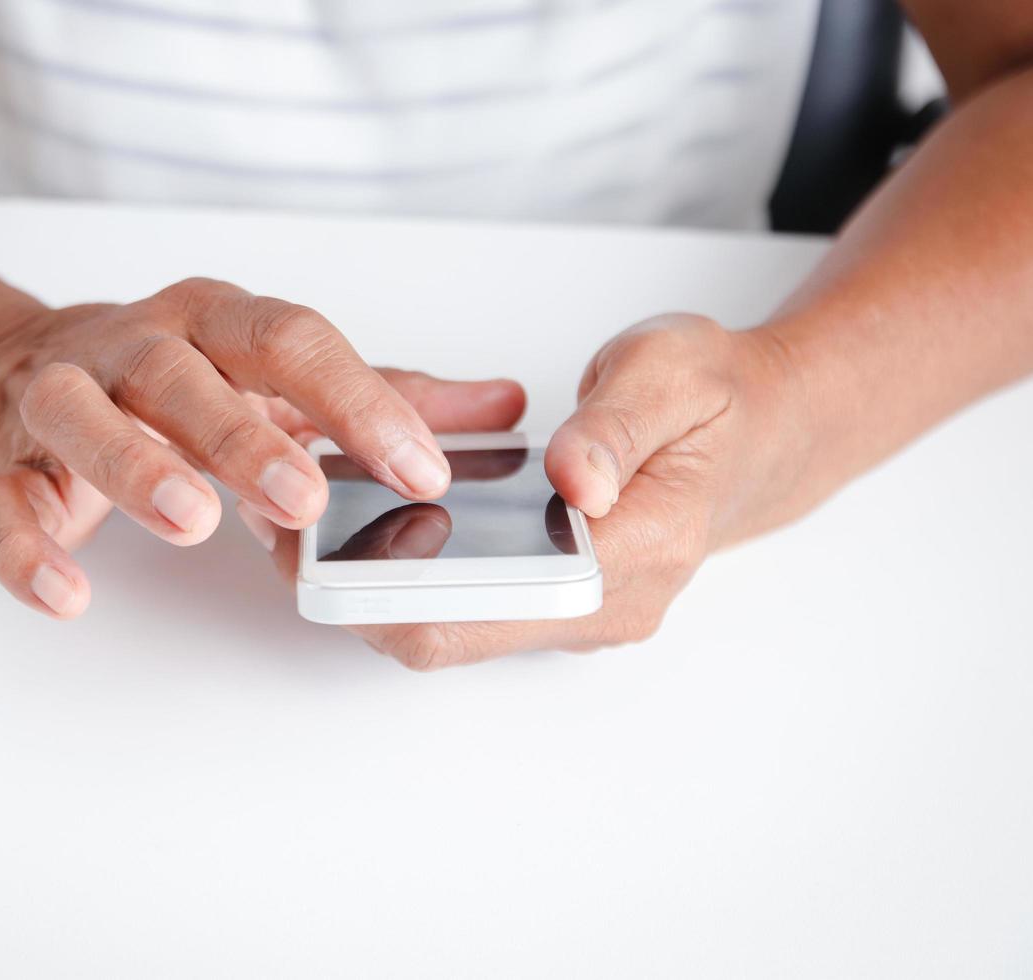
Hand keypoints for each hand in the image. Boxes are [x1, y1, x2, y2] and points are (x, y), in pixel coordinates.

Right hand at [0, 277, 526, 617]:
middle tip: (305, 497)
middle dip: (243, 433)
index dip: (355, 399)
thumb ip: (381, 395)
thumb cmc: (170, 382)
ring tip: (193, 523)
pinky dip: (25, 547)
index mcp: (211, 321)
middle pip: (181, 373)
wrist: (13, 372)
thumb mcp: (274, 377)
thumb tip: (502, 408)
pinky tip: (68, 593)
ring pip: (80, 415)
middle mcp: (132, 346)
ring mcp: (55, 399)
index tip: (420, 469)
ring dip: (135, 466)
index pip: (288, 339)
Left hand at [241, 314, 806, 669]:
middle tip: (287, 527)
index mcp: (640, 550)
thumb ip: (617, 427)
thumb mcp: (671, 373)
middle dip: (358, 592)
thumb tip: (571, 480)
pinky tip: (369, 514)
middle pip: (451, 633)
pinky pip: (468, 604)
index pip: (494, 606)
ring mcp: (581, 612)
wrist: (758, 433)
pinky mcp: (560, 599)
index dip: (393, 590)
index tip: (318, 548)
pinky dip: (411, 570)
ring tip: (310, 516)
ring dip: (376, 584)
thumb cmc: (715, 399)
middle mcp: (606, 604)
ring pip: (451, 624)